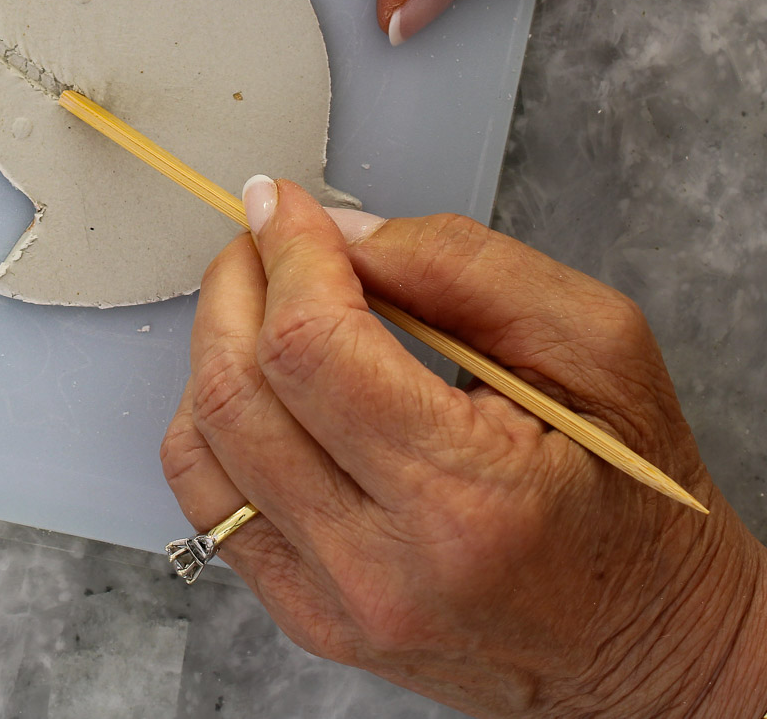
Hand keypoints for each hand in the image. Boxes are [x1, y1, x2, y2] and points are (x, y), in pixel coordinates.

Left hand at [160, 179, 766, 717]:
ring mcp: (330, 605)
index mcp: (466, 497)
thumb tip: (338, 235)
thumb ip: (465, 267)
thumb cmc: (631, 490)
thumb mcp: (596, 343)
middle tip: (264, 239)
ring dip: (213, 346)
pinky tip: (262, 383)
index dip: (285, 254)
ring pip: (198, 446)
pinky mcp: (306, 617)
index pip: (311, 348)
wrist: (644, 640)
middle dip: (234, 286)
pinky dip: (212, 420)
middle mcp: (378, 568)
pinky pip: (209, 501)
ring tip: (261, 301)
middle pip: (235, 392)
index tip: (280, 203)